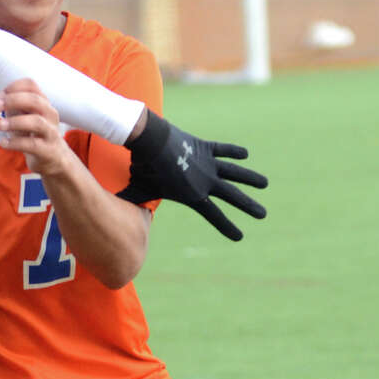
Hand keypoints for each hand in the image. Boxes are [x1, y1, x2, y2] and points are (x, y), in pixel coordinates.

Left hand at [0, 79, 68, 172]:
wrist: (53, 157)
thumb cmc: (34, 133)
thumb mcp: (24, 116)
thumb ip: (13, 106)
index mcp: (43, 102)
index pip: (31, 85)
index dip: (14, 87)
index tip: (0, 94)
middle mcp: (50, 114)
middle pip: (35, 101)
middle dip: (13, 100)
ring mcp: (51, 132)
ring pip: (36, 122)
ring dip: (15, 122)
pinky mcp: (48, 150)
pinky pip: (32, 145)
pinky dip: (15, 143)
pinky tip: (3, 143)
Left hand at [122, 111, 267, 240]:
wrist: (151, 142)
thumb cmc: (143, 168)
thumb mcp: (140, 190)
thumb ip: (133, 202)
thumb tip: (114, 213)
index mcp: (192, 195)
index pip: (214, 215)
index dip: (227, 227)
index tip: (240, 236)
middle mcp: (205, 181)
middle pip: (232, 196)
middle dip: (248, 206)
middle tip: (263, 214)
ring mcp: (207, 163)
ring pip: (234, 172)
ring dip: (250, 178)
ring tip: (265, 184)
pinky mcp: (204, 147)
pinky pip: (223, 150)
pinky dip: (233, 151)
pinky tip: (246, 154)